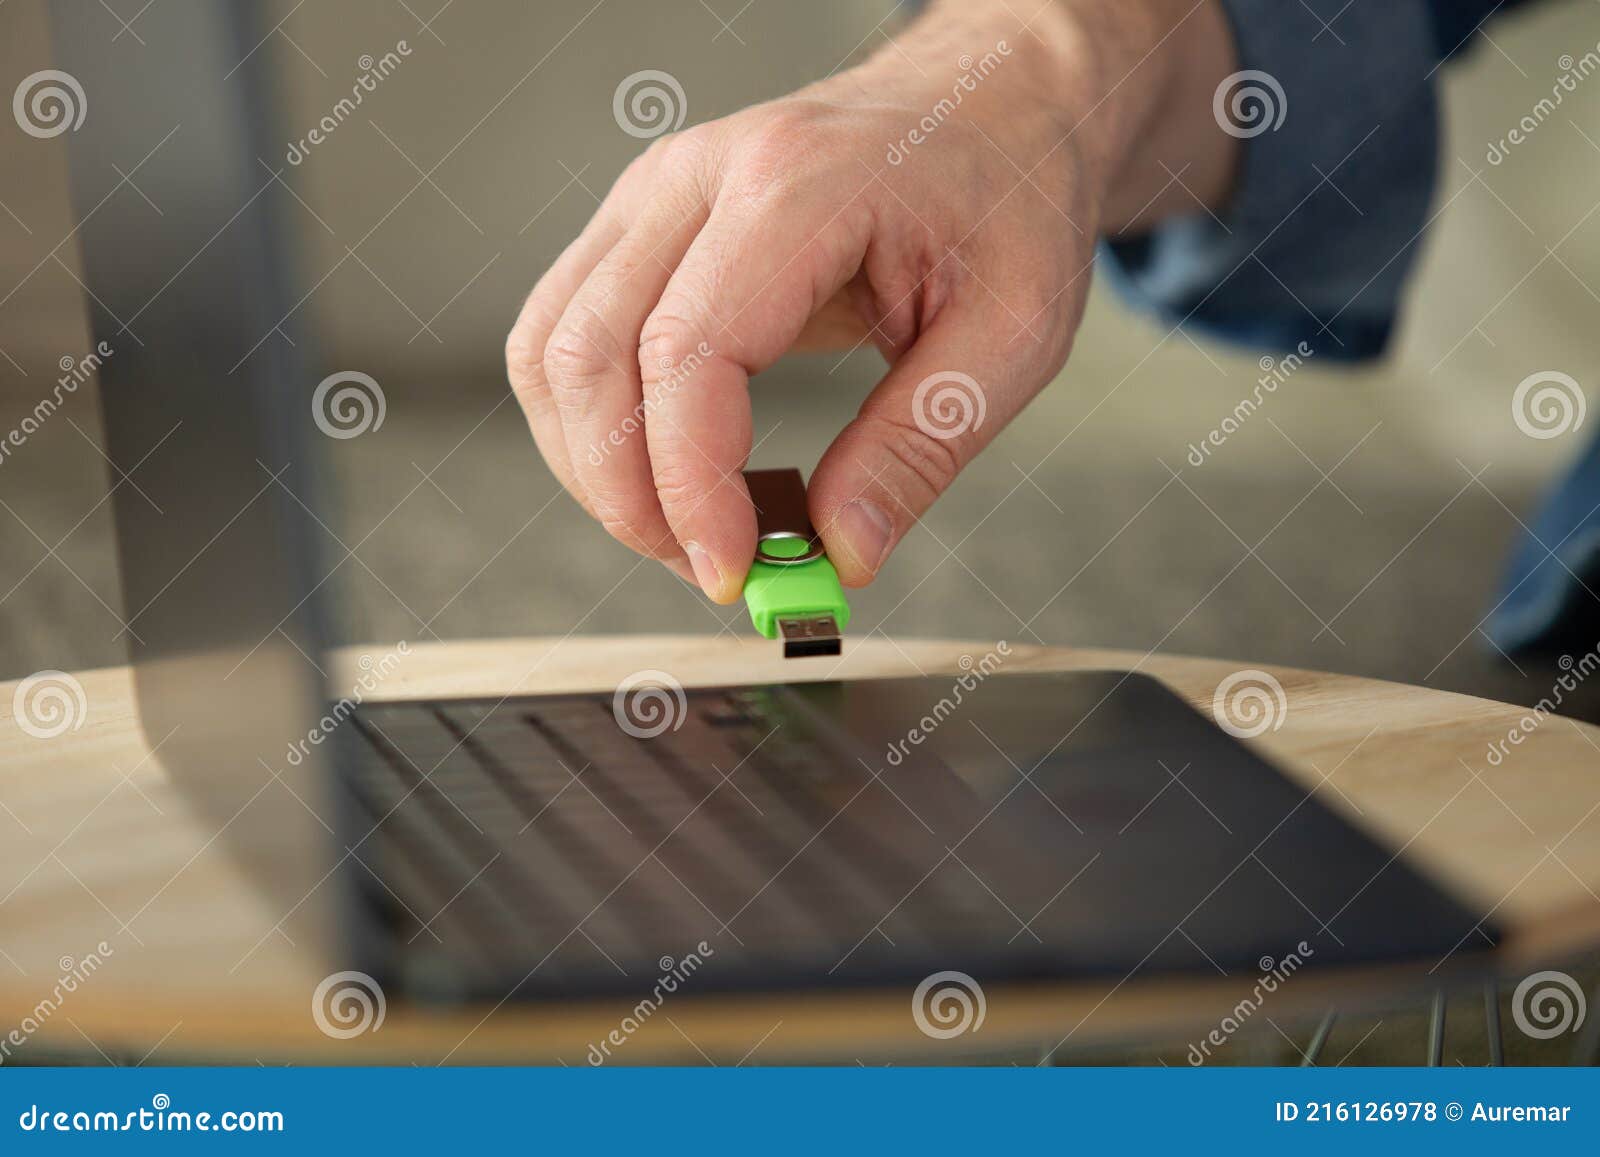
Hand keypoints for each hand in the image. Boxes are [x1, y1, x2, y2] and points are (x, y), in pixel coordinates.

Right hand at [505, 0, 1236, 601]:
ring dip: (597, 467)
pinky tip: (661, 473)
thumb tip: (841, 551)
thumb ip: (921, 445)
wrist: (987, 103)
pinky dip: (592, 423)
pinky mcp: (643, 225)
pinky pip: (565, 334)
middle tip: (717, 570)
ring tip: (690, 533)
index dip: (688, 485)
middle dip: (632, 496)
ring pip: (552, 350)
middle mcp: (699, 177)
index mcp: (798, 186)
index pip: (687, 352)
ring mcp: (656, 194)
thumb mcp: (1013, 331)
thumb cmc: (1006, 195)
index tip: (732, 573)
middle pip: (590, 357)